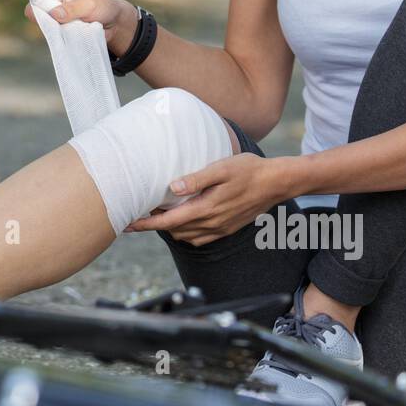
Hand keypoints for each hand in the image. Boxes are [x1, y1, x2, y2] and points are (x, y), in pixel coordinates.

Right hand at [23, 0, 136, 53]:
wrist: (114, 23)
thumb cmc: (101, 6)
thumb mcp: (89, 4)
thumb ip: (72, 8)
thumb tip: (54, 14)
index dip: (36, 6)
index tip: (48, 16)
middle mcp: (52, 7)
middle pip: (38, 16)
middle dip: (48, 23)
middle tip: (65, 24)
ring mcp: (56, 23)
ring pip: (47, 30)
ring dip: (59, 33)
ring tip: (75, 30)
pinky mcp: (62, 35)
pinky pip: (57, 40)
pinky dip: (64, 41)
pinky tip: (75, 39)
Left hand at [123, 151, 286, 246]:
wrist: (277, 183)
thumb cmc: (249, 170)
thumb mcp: (221, 168)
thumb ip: (196, 179)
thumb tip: (172, 187)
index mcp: (207, 208)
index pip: (169, 222)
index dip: (146, 224)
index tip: (128, 224)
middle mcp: (212, 223)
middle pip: (175, 231)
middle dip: (154, 226)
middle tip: (138, 214)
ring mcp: (220, 228)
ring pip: (187, 236)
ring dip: (170, 229)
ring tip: (157, 215)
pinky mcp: (227, 228)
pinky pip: (200, 237)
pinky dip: (186, 232)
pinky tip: (182, 220)